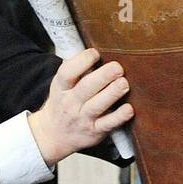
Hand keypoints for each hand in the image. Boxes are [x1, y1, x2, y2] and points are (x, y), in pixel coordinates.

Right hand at [27, 48, 133, 166]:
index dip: (81, 61)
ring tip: (124, 83)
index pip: (67, 73)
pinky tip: (129, 109)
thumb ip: (76, 69)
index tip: (95, 53)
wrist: (53, 134)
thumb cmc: (63, 103)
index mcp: (61, 87)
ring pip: (97, 106)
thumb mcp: (61, 85)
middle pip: (86, 88)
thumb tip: (99, 49)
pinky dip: (119, 117)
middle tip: (118, 67)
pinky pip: (107, 124)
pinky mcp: (94, 131)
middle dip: (103, 76)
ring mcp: (82, 118)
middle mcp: (70, 103)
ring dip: (112, 93)